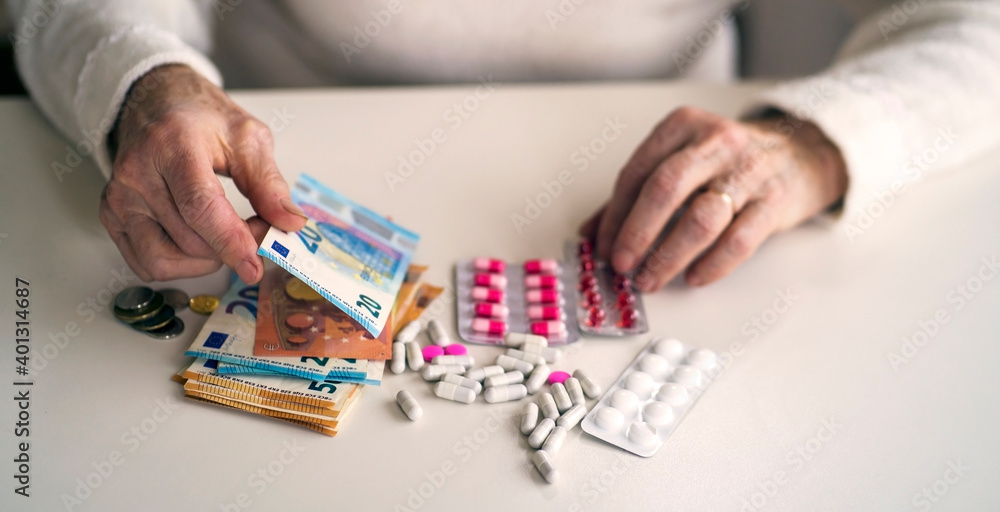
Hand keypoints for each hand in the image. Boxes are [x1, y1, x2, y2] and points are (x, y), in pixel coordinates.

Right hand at [101, 65, 306, 283]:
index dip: (231, 241)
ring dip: (205, 260)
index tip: (255, 265)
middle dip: (232, 246)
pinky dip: (180, 265)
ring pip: (165, 259)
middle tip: (258, 228)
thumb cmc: (202, 120)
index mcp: (174, 144)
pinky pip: (146, 262)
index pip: (200, 206)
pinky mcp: (110, 215)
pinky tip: (199, 242)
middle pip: (189, 238)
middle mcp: (138, 172)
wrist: (156, 104)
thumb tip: (290, 224)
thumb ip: (269, 184)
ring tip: (225, 234)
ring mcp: (119, 196)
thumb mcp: (248, 139)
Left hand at [581, 106, 847, 290]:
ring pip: (701, 217)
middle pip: (665, 189)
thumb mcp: (681, 163)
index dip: (614, 216)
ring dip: (669, 255)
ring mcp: (749, 169)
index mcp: (682, 127)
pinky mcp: (775, 200)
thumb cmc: (727, 164)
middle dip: (636, 232)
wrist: (799, 155)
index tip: (602, 248)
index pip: (637, 173)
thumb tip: (590, 235)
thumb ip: (634, 195)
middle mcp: (715, 142)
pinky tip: (693, 278)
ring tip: (651, 279)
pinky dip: (712, 264)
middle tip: (621, 265)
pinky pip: (740, 239)